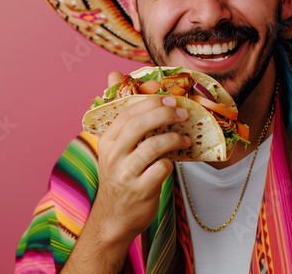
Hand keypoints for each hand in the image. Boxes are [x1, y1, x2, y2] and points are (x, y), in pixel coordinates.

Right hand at [89, 94, 190, 243]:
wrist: (113, 217)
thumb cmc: (119, 177)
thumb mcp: (114, 146)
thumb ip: (120, 114)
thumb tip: (114, 74)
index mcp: (107, 141)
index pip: (127, 113)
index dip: (151, 102)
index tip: (170, 99)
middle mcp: (113, 155)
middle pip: (138, 125)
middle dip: (164, 114)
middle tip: (182, 112)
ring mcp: (125, 173)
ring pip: (152, 146)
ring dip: (173, 138)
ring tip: (184, 138)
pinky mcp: (140, 190)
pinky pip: (161, 169)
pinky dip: (171, 162)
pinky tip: (176, 160)